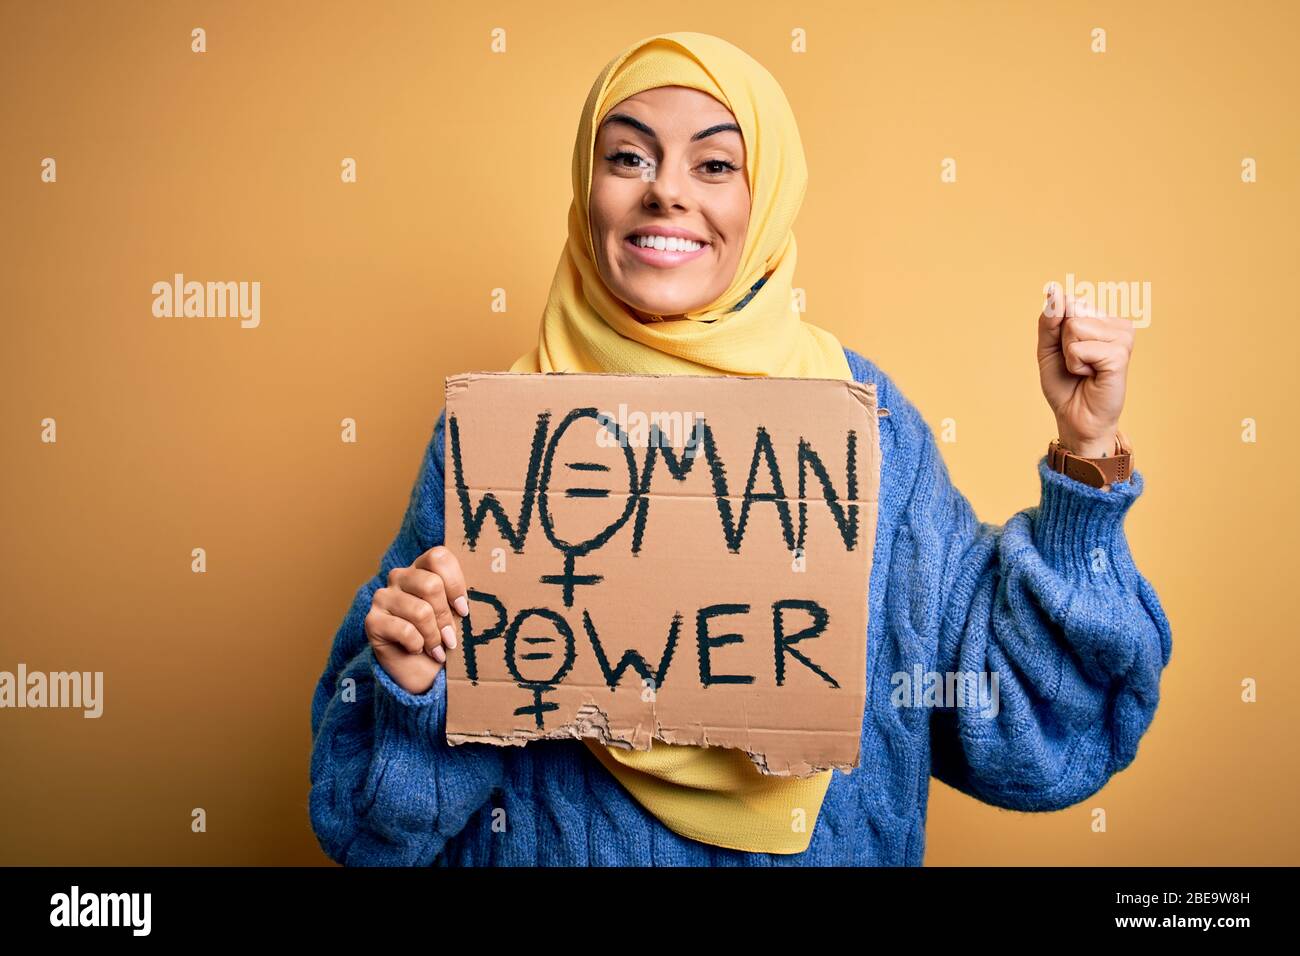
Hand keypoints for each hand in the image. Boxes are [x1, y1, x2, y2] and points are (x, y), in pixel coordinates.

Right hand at [365, 545, 468, 695]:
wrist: (420, 674)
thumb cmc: (442, 640)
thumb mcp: (456, 617)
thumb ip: (462, 600)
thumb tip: (486, 592)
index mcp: (422, 569)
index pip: (438, 556)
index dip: (455, 582)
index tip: (464, 610)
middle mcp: (399, 577)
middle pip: (431, 585)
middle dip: (446, 617)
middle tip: (451, 638)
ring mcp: (382, 597)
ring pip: (420, 611)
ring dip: (434, 636)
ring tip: (438, 649)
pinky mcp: (372, 621)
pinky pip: (404, 630)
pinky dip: (417, 645)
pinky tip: (416, 650)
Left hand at [1037, 283, 1134, 457]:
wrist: (1075, 417)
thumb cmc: (1065, 383)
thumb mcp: (1048, 347)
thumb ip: (1050, 319)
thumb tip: (1055, 290)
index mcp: (1103, 318)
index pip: (1068, 301)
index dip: (1056, 330)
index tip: (1068, 351)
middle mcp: (1118, 323)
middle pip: (1071, 311)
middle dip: (1062, 341)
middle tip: (1076, 363)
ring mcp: (1123, 338)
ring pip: (1074, 328)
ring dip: (1069, 355)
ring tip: (1084, 370)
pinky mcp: (1120, 354)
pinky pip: (1079, 348)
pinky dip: (1075, 365)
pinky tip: (1090, 376)